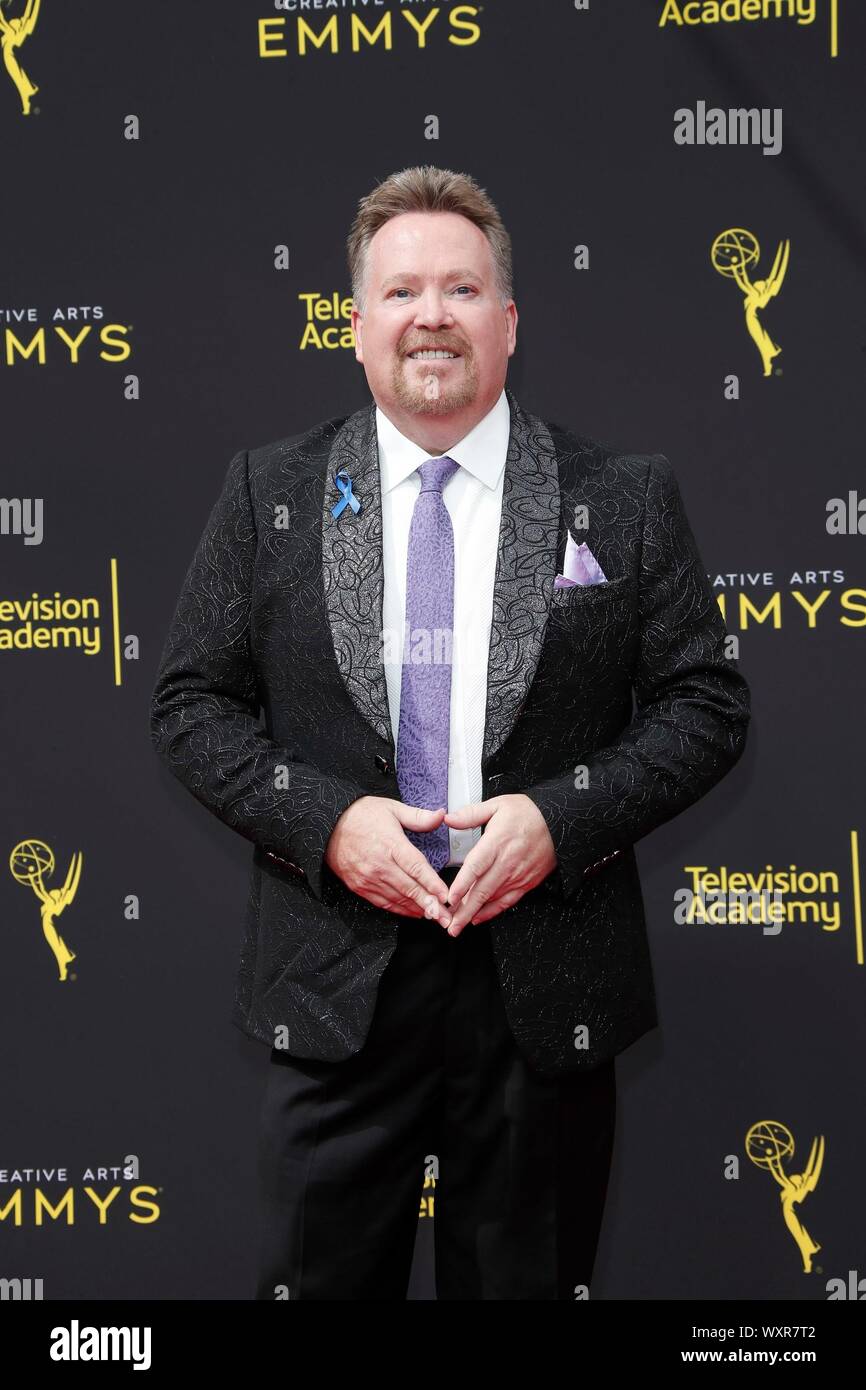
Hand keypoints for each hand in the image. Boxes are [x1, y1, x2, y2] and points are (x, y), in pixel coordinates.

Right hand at [324, 796, 452, 926]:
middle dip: (431, 905)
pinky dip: (400, 910)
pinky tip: (413, 912)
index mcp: (390, 844)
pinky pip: (383, 902)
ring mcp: (368, 878)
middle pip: (409, 888)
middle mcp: (379, 864)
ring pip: (398, 899)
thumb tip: (441, 815)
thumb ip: (418, 816)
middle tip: (446, 917)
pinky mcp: (359, 887)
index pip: (416, 867)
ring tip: (435, 917)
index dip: (432, 884)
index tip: (446, 895)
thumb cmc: (360, 815)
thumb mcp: (391, 808)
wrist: (327, 825)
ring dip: (417, 910)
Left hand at [441, 794, 556, 935]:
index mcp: (497, 842)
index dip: (462, 885)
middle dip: (464, 910)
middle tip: (450, 925)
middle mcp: (507, 862)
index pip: (476, 867)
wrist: (559, 823)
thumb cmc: (529, 813)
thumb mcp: (498, 805)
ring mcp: (518, 875)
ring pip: (493, 900)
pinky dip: (492, 912)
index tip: (450, 898)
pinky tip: (479, 918)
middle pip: (482, 890)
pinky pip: (507, 901)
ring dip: (474, 914)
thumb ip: (471, 814)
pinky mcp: (527, 883)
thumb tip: (448, 819)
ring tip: (458, 925)